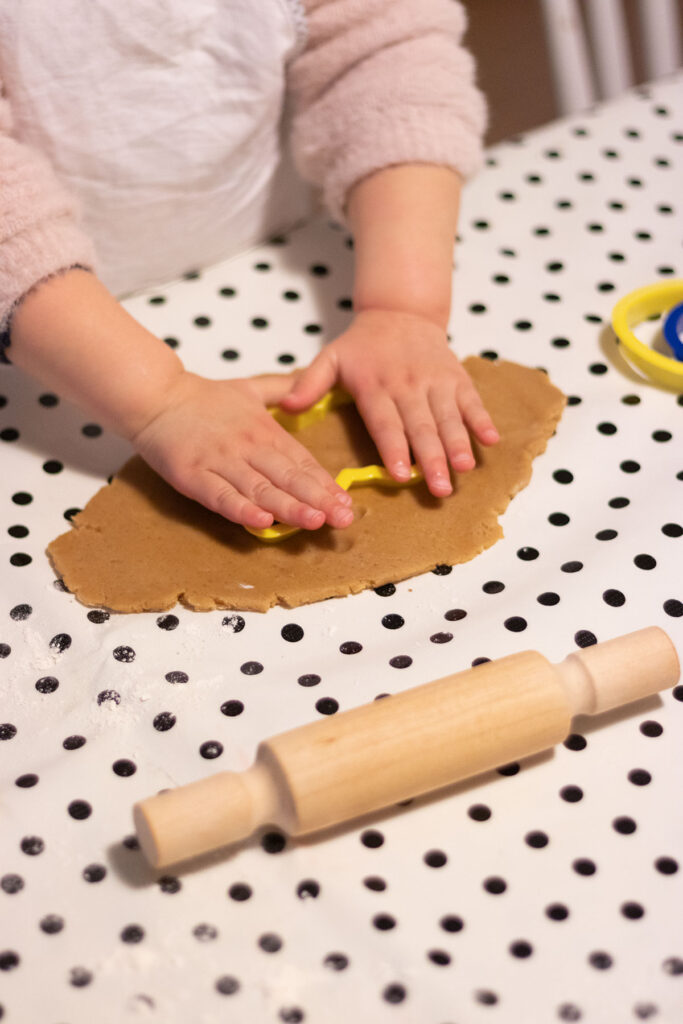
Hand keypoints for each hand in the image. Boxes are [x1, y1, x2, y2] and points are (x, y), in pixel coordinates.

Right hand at [131, 371, 352, 529]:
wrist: (154, 394)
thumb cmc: (202, 397)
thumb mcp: (250, 387)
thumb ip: (282, 388)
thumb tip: (309, 380)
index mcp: (265, 429)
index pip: (302, 461)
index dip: (325, 484)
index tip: (345, 502)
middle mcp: (248, 446)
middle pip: (289, 477)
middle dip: (319, 499)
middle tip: (343, 519)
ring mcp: (220, 461)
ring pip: (261, 489)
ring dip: (289, 507)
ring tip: (314, 522)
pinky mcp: (193, 475)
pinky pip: (221, 497)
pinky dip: (242, 510)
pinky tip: (262, 522)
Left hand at [279, 309, 498, 496]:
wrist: (401, 312)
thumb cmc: (362, 345)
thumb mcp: (330, 357)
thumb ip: (309, 383)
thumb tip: (284, 406)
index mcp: (375, 385)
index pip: (386, 423)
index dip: (395, 449)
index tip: (401, 475)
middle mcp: (408, 385)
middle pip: (421, 427)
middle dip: (432, 459)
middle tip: (439, 489)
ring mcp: (436, 382)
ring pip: (448, 417)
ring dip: (458, 444)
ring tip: (465, 469)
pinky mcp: (457, 379)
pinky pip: (472, 401)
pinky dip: (482, 420)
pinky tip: (491, 441)